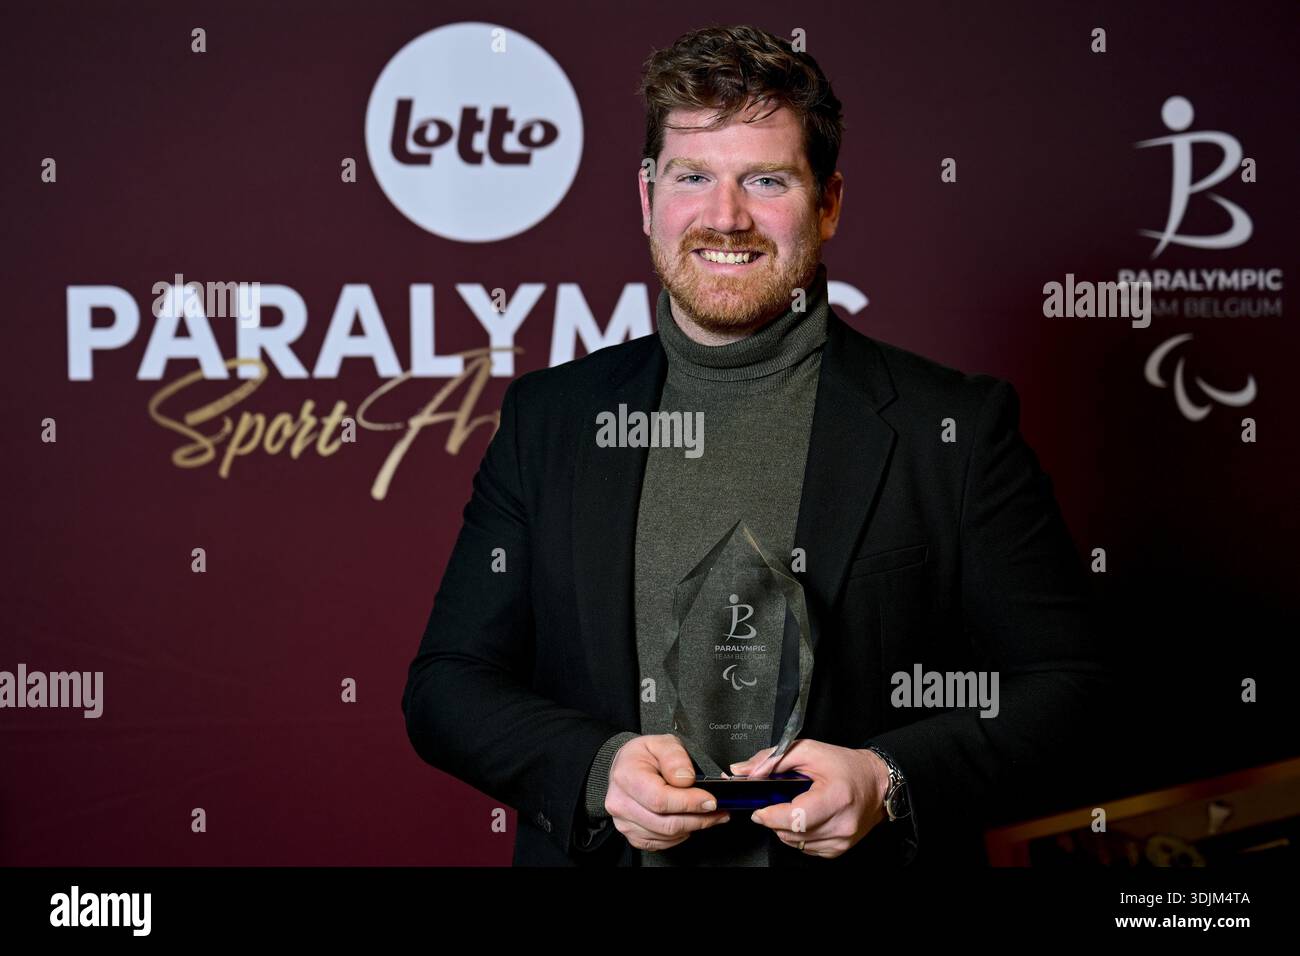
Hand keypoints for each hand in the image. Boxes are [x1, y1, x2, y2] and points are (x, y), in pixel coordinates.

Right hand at [605, 734, 730, 850]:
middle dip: (698, 819)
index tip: (711, 800)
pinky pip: (661, 843)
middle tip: (719, 810)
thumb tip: (686, 779)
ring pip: (666, 836)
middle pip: (665, 823)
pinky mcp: (632, 835)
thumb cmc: (644, 755)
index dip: (689, 803)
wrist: (626, 767)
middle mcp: (621, 803)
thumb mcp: (662, 742)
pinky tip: (689, 821)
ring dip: (693, 827)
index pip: (660, 800)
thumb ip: (675, 757)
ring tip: (709, 814)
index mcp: (627, 777)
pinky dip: (680, 835)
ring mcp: (624, 822)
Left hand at [731, 738, 888, 857]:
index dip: (770, 815)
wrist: (876, 783)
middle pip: (791, 833)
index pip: (794, 818)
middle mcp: (841, 823)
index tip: (759, 809)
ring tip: (793, 806)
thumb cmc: (846, 766)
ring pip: (795, 843)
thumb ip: (773, 759)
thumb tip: (743, 771)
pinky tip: (806, 818)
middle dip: (774, 819)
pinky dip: (799, 835)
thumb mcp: (808, 750)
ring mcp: (842, 840)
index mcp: (836, 797)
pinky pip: (806, 848)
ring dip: (785, 827)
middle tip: (775, 802)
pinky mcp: (839, 849)